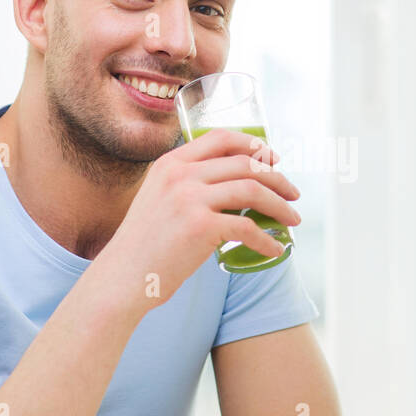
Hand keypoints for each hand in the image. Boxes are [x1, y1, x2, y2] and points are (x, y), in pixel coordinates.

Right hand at [95, 128, 301, 304]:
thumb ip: (185, 186)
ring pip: (252, 189)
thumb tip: (229, 188)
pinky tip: (275, 248)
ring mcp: (189, 199)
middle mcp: (180, 175)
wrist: (122, 278)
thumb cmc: (144, 246)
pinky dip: (267, 239)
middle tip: (293, 193)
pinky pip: (247, 228)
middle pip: (245, 162)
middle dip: (277, 177)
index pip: (221, 137)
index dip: (253, 144)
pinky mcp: (200, 227)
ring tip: (293, 218)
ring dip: (280, 205)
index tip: (273, 158)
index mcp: (170, 163)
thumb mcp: (158, 199)